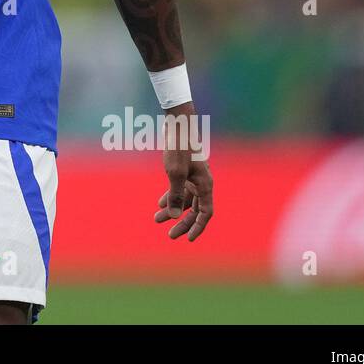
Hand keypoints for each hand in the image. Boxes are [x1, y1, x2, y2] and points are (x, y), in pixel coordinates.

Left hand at [155, 105, 213, 240]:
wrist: (178, 124)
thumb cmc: (178, 147)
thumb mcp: (175, 173)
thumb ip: (175, 195)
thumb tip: (175, 217)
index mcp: (205, 185)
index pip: (206, 213)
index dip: (198, 227)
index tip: (188, 239)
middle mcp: (202, 182)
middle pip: (195, 210)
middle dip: (183, 222)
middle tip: (169, 235)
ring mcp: (194, 176)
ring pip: (186, 199)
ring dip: (173, 210)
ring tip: (157, 219)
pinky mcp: (185, 170)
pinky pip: (180, 189)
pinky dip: (171, 197)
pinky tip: (159, 204)